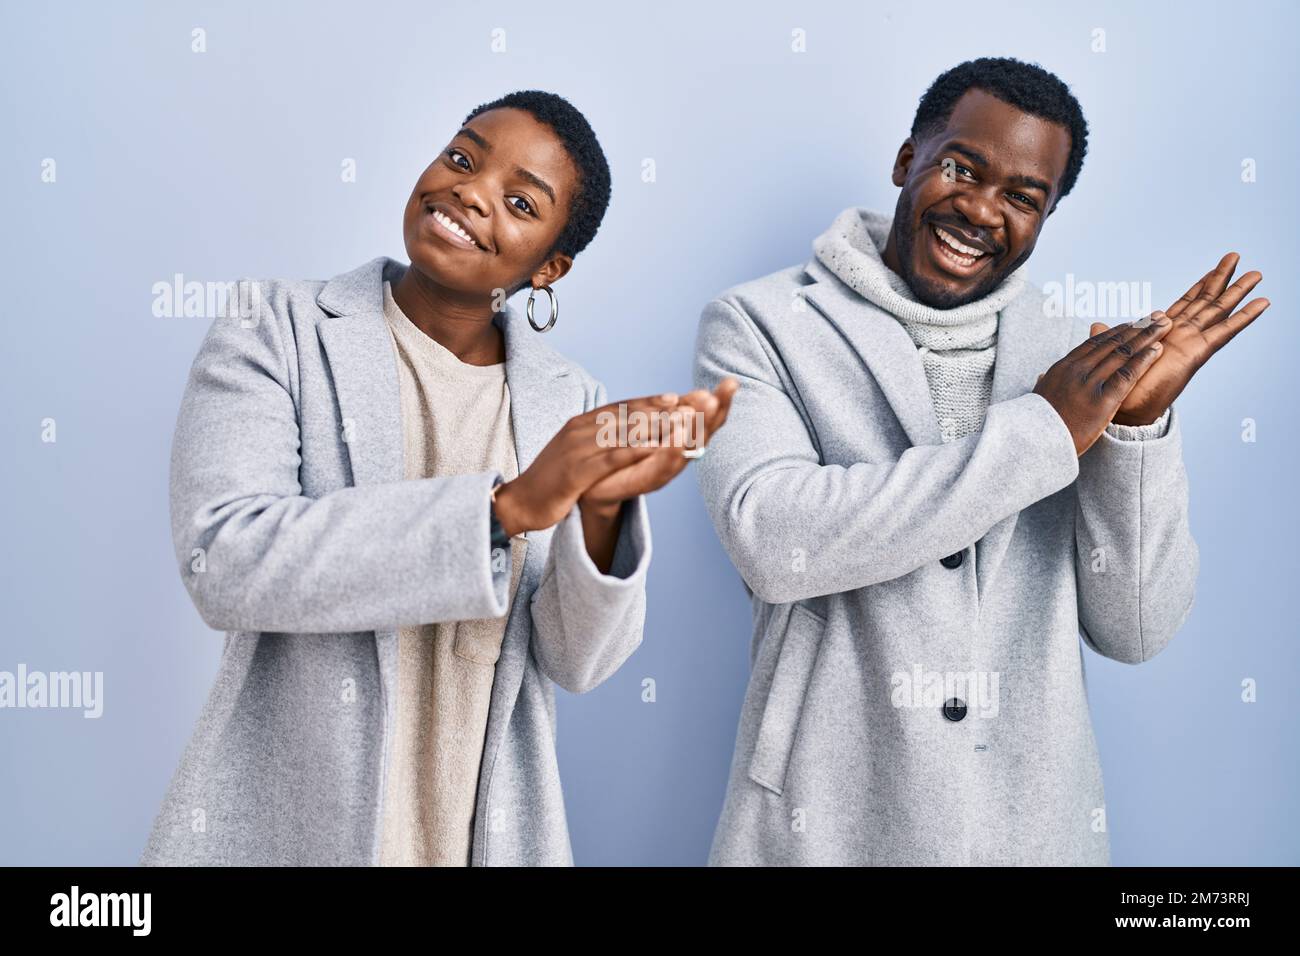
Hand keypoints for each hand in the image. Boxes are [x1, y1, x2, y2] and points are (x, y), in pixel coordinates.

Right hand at [492, 393, 680, 536]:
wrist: (520, 502)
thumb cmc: (551, 480)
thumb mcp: (574, 452)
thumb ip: (595, 440)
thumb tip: (619, 434)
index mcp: (580, 425)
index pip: (620, 408)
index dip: (648, 402)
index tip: (674, 398)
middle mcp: (579, 431)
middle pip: (625, 416)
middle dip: (658, 410)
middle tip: (686, 405)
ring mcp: (576, 450)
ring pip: (622, 433)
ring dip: (653, 427)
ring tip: (680, 423)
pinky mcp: (576, 472)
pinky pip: (610, 459)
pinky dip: (635, 451)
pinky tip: (655, 448)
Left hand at [578, 378, 738, 509]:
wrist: (597, 481)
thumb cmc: (629, 451)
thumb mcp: (654, 425)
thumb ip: (677, 412)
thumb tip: (703, 393)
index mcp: (682, 442)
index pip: (708, 421)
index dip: (721, 404)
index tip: (732, 383)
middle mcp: (677, 459)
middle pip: (700, 437)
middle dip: (708, 417)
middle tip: (715, 398)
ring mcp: (661, 472)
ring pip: (681, 452)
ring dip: (688, 434)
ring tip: (694, 415)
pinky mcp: (640, 483)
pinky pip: (658, 469)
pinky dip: (666, 455)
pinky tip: (673, 441)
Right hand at [1033, 319, 1174, 455]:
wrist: (1035, 443)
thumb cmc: (1038, 423)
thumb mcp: (1038, 396)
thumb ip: (1045, 383)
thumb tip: (1042, 376)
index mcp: (1063, 368)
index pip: (1094, 343)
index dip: (1116, 332)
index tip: (1132, 324)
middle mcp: (1076, 371)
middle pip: (1112, 343)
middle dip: (1137, 328)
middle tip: (1156, 317)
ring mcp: (1089, 385)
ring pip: (1122, 354)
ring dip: (1146, 338)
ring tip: (1163, 326)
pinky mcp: (1101, 401)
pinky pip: (1126, 375)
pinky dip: (1143, 360)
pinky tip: (1157, 350)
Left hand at [1089, 252, 1268, 425]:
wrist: (1126, 410)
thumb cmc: (1120, 388)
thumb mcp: (1112, 354)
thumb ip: (1110, 337)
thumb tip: (1095, 325)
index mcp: (1164, 332)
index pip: (1186, 303)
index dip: (1199, 285)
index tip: (1212, 270)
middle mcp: (1181, 334)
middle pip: (1206, 300)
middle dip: (1222, 278)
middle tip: (1235, 256)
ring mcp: (1192, 341)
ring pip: (1219, 309)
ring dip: (1237, 290)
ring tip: (1257, 273)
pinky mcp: (1198, 352)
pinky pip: (1225, 330)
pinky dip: (1244, 316)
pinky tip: (1262, 303)